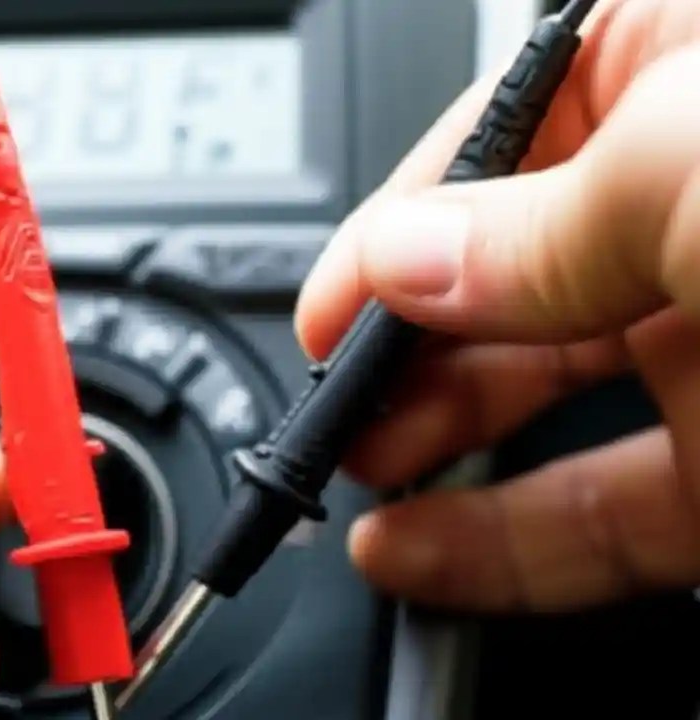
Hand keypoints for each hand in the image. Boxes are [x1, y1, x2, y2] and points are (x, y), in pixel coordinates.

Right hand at [295, 0, 699, 612]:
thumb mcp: (695, 169)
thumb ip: (534, 224)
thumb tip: (400, 265)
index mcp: (678, 87)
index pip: (489, 142)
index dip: (392, 229)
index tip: (327, 312)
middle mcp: (683, 216)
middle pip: (494, 287)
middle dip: (395, 354)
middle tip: (329, 411)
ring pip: (534, 410)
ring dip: (425, 454)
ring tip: (351, 484)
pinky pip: (599, 513)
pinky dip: (500, 548)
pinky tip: (418, 555)